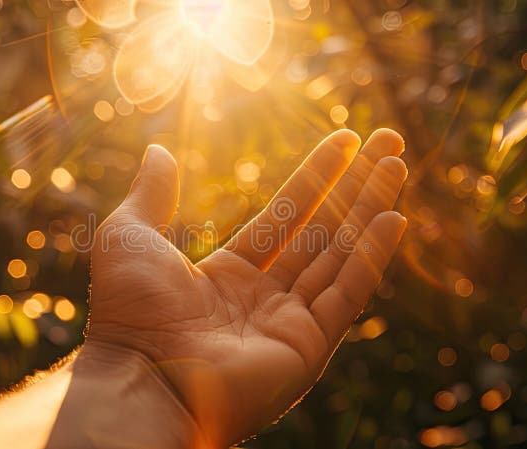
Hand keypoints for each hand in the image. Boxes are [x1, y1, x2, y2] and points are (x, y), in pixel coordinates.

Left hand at [84, 129, 407, 447]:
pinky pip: (347, 295)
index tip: (346, 140)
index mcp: (228, 274)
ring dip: (371, 210)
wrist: (139, 378)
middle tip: (389, 144)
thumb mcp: (130, 236)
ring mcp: (289, 323)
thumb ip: (152, 195)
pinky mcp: (308, 348)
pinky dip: (372, 258)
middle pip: (322, 231)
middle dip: (356, 186)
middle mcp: (264, 298)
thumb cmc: (127, 312)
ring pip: (341, 256)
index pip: (286, 215)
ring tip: (398, 165)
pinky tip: (394, 218)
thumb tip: (158, 151)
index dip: (317, 176)